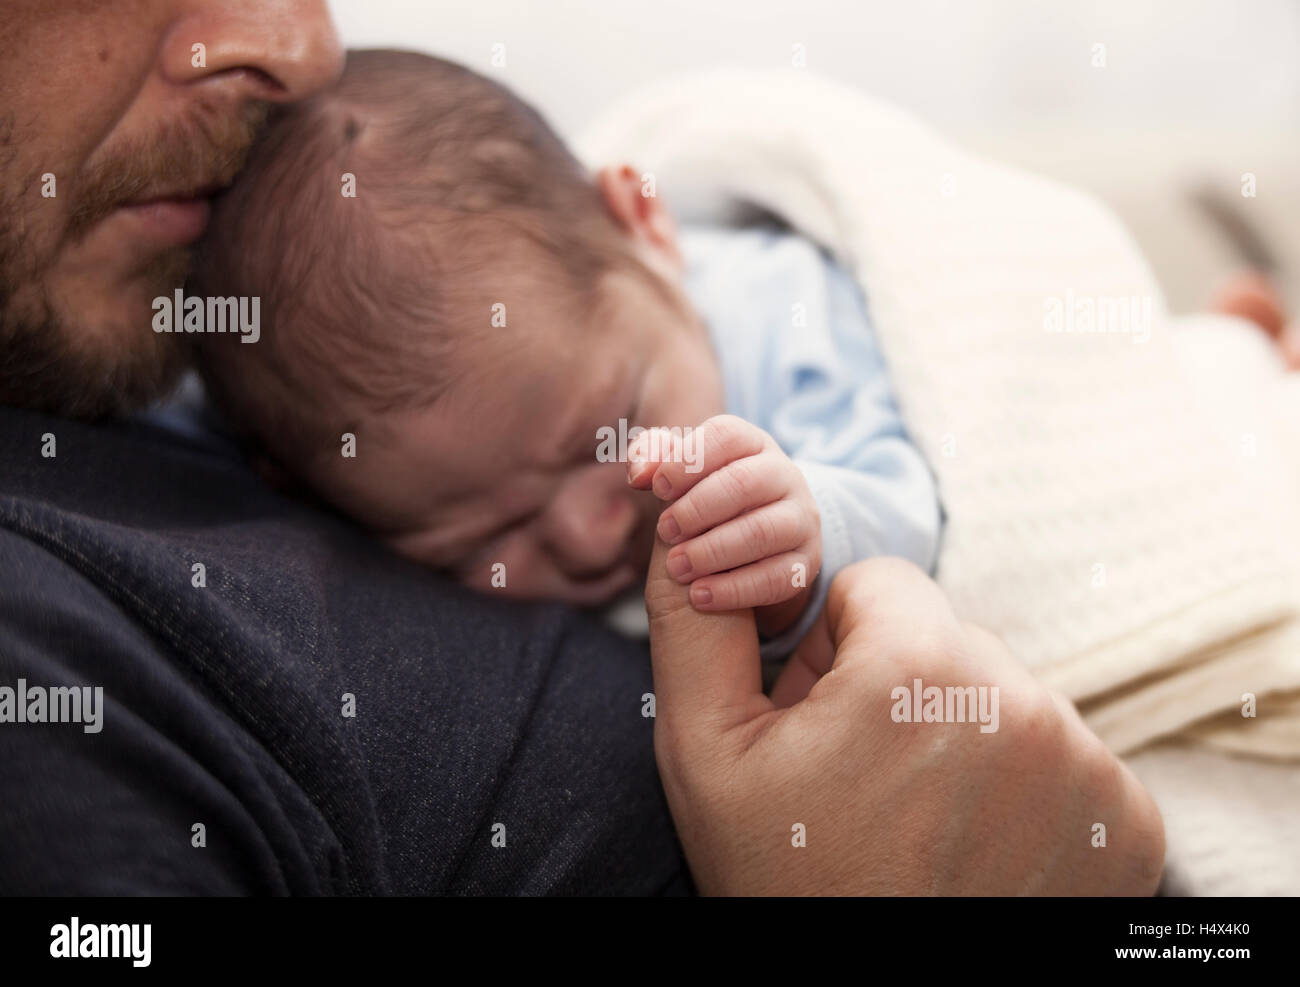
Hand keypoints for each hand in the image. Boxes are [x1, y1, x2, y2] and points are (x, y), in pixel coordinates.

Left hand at [628, 415, 820, 636]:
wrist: (759, 542)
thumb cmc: (709, 498)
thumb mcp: (683, 474)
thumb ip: (653, 461)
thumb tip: (639, 473)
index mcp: (753, 444)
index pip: (726, 436)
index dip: (688, 460)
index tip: (658, 488)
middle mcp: (785, 475)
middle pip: (744, 483)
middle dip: (696, 509)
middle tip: (663, 531)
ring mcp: (802, 519)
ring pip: (763, 531)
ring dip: (712, 551)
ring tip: (677, 567)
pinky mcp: (807, 562)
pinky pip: (776, 577)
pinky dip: (734, 590)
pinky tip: (699, 596)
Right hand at [644, 539, 1166, 895]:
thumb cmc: (786, 882)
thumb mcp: (706, 752)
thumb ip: (696, 624)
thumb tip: (683, 526)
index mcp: (918, 666)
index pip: (879, 584)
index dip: (835, 649)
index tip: (823, 720)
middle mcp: (1022, 701)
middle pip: (945, 638)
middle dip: (900, 687)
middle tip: (862, 779)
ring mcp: (1087, 765)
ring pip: (1004, 694)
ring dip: (962, 734)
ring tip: (918, 817)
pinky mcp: (1128, 820)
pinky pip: (1064, 754)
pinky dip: (1023, 786)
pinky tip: (977, 842)